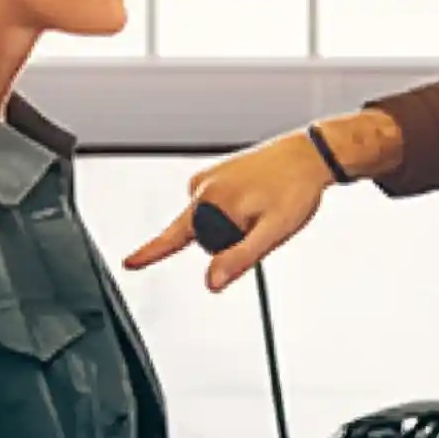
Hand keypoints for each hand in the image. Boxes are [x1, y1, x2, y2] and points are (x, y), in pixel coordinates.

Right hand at [123, 129, 333, 291]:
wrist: (309, 155)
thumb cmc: (296, 190)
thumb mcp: (273, 231)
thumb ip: (240, 258)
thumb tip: (211, 283)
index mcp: (212, 200)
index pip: (176, 236)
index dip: (150, 253)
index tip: (128, 263)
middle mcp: (203, 186)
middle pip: (203, 236)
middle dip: (228, 239)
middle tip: (262, 222)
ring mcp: (208, 178)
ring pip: (211, 222)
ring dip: (233, 224)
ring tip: (263, 207)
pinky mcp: (215, 175)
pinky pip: (215, 207)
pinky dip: (232, 211)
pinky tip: (254, 200)